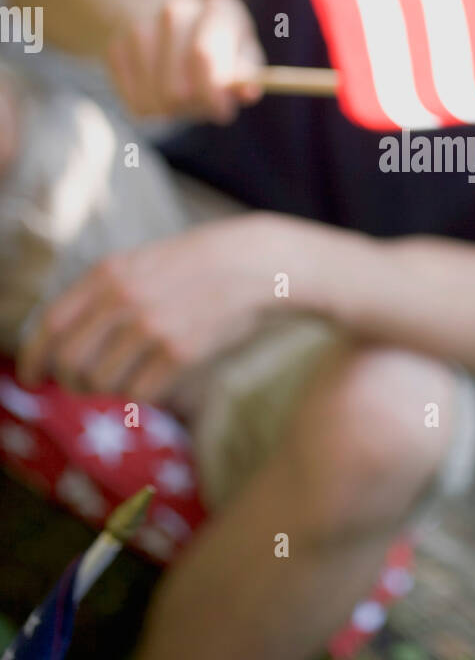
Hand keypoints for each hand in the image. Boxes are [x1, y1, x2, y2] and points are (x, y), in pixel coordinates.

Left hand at [16, 217, 282, 403]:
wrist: (256, 264)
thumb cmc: (197, 267)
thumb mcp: (142, 264)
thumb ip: (105, 295)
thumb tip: (64, 344)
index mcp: (108, 273)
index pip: (51, 324)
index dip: (35, 357)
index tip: (32, 378)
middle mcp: (123, 299)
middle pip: (70, 362)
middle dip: (72, 382)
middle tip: (85, 386)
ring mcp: (152, 326)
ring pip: (102, 383)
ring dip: (111, 389)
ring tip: (129, 378)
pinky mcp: (181, 351)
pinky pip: (140, 394)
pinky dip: (143, 396)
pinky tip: (157, 381)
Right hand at [104, 0, 265, 122]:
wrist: (150, 11)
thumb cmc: (211, 41)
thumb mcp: (239, 50)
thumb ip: (248, 72)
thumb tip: (249, 94)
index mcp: (220, 8)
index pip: (205, 57)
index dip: (214, 93)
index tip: (222, 111)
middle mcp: (176, 10)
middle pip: (179, 90)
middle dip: (195, 107)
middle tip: (203, 105)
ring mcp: (140, 28)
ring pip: (157, 102)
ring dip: (172, 110)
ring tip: (181, 93)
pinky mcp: (115, 49)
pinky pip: (137, 104)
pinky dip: (151, 106)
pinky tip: (157, 88)